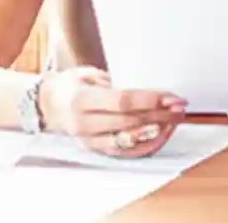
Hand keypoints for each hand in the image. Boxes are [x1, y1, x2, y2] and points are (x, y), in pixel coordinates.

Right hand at [39, 66, 187, 157]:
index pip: (122, 102)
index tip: (172, 96)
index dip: (151, 99)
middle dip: (160, 115)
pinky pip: (126, 153)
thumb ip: (114, 81)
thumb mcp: (87, 74)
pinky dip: (147, 145)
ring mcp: (90, 141)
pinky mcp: (96, 150)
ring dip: (157, 133)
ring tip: (175, 120)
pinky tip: (163, 135)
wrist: (47, 105)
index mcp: (82, 101)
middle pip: (130, 122)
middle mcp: (84, 124)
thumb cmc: (71, 85)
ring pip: (130, 142)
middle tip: (180, 107)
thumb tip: (147, 86)